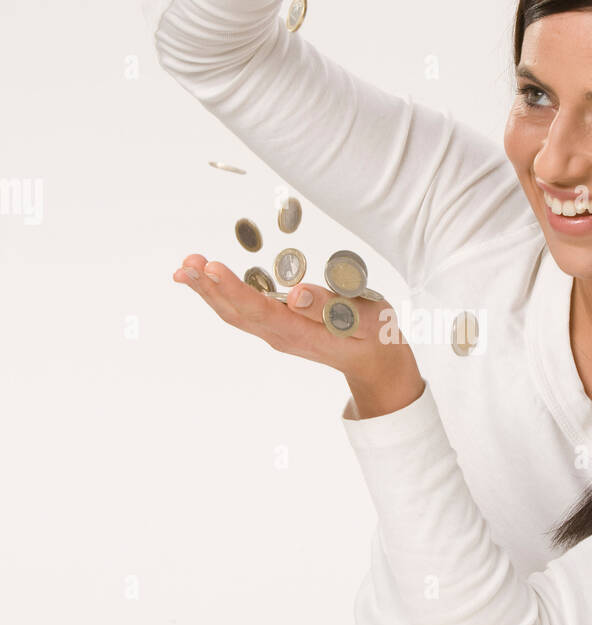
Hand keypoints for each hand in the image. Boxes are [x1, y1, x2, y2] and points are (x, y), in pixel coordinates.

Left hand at [174, 255, 424, 418]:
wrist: (374, 361)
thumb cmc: (374, 335)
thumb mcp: (365, 320)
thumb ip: (332, 307)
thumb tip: (296, 294)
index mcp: (301, 333)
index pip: (259, 309)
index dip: (232, 289)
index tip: (211, 267)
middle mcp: (280, 335)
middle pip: (235, 313)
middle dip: (207, 288)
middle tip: (185, 262)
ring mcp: (275, 333)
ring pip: (233, 313)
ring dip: (206, 291)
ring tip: (185, 267)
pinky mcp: (275, 327)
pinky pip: (240, 312)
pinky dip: (218, 294)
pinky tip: (205, 279)